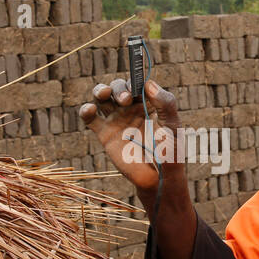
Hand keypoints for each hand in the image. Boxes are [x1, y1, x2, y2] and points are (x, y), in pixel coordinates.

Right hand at [80, 79, 181, 209]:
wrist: (158, 178)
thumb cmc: (170, 152)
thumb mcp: (173, 125)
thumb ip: (165, 103)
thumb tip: (148, 83)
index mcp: (148, 103)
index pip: (137, 83)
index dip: (135, 80)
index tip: (137, 86)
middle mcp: (130, 109)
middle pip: (118, 87)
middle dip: (119, 88)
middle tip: (126, 100)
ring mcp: (116, 120)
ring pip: (102, 97)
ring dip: (101, 90)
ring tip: (105, 94)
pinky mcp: (104, 133)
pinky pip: (89, 118)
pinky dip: (85, 110)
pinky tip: (90, 110)